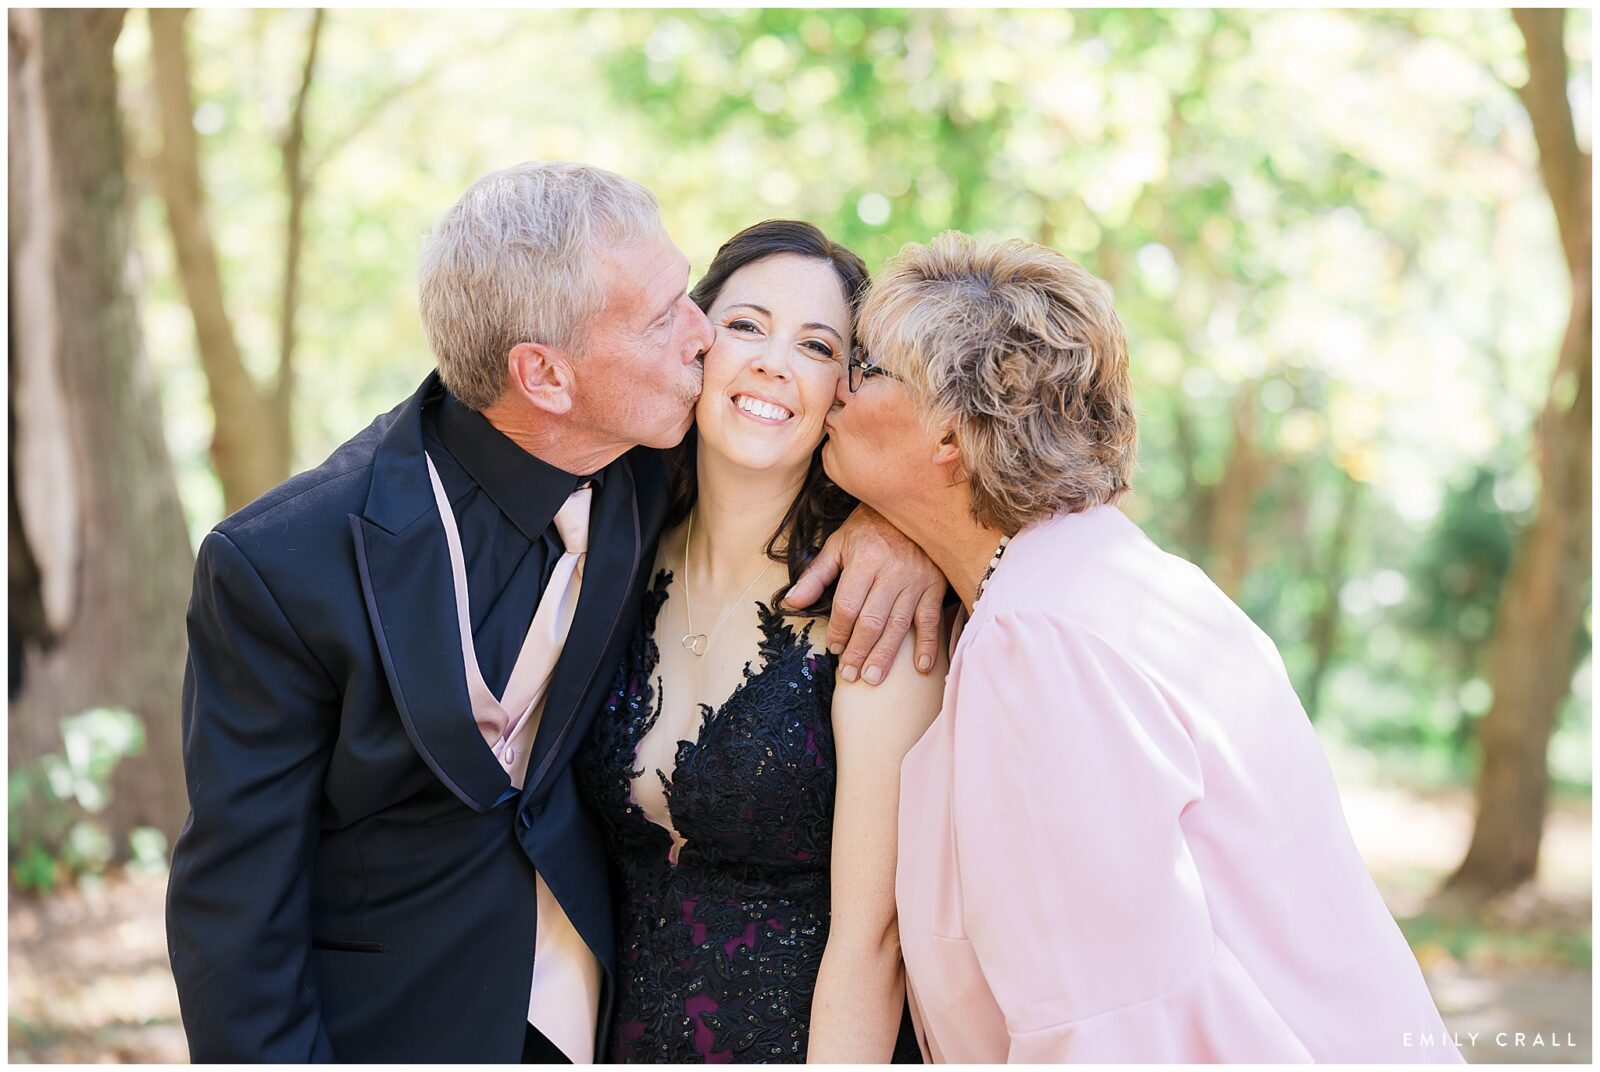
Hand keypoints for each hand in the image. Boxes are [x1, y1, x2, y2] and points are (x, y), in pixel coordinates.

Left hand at [783, 504, 946, 683]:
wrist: (915, 505)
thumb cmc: (871, 526)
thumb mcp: (839, 543)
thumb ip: (817, 574)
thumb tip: (793, 601)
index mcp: (865, 558)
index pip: (848, 605)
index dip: (839, 630)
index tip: (834, 648)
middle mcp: (892, 570)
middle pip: (872, 621)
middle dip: (858, 651)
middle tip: (849, 674)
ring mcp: (916, 580)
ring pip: (899, 625)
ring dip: (885, 655)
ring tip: (872, 678)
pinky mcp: (936, 585)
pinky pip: (931, 619)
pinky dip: (928, 645)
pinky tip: (920, 667)